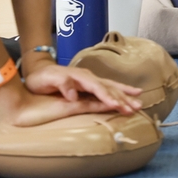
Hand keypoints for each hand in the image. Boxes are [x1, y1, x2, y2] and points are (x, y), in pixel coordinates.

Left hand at [21, 59, 142, 114]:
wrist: (38, 71)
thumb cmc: (41, 77)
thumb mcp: (48, 79)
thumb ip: (62, 85)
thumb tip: (74, 95)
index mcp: (80, 77)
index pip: (97, 88)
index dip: (107, 96)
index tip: (116, 105)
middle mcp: (88, 78)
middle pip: (109, 88)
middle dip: (123, 97)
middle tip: (136, 107)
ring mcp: (90, 82)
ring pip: (111, 88)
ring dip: (125, 96)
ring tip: (139, 102)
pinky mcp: (89, 87)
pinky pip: (107, 90)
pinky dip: (119, 93)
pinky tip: (126, 97)